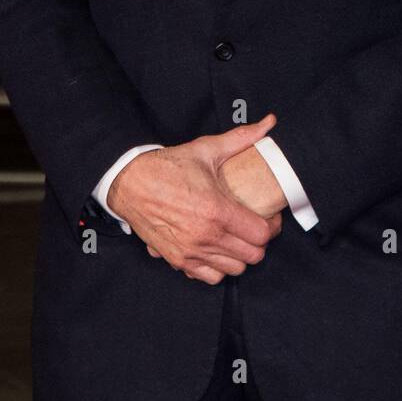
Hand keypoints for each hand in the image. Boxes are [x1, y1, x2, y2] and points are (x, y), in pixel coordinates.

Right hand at [108, 116, 282, 284]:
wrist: (128, 182)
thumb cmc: (166, 167)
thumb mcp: (205, 149)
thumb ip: (241, 138)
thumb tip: (268, 123)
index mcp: (216, 210)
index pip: (261, 234)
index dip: (272, 226)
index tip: (270, 217)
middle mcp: (205, 236)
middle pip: (252, 256)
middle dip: (260, 242)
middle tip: (256, 226)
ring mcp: (191, 251)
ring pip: (233, 270)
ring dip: (240, 256)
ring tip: (238, 238)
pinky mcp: (177, 260)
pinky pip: (209, 277)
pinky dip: (217, 267)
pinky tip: (216, 249)